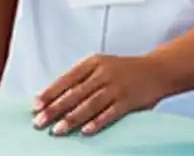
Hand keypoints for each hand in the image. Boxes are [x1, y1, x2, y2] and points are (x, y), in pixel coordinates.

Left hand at [31, 54, 169, 136]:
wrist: (157, 70)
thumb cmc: (125, 70)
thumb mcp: (101, 66)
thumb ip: (82, 79)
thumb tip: (56, 97)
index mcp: (93, 63)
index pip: (66, 79)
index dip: (50, 93)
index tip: (36, 105)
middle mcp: (103, 73)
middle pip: (75, 93)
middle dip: (55, 108)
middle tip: (40, 121)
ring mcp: (116, 87)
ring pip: (89, 104)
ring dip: (72, 119)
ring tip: (57, 130)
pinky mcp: (128, 101)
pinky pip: (110, 113)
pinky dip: (97, 122)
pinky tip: (86, 131)